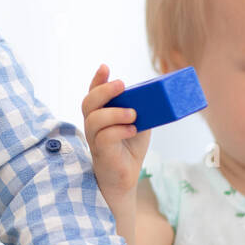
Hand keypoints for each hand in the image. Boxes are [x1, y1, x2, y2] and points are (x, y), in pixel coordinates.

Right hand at [82, 64, 150, 206]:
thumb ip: (140, 109)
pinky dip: (119, 131)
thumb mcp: (138, 123)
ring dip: (114, 113)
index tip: (105, 67)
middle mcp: (92, 124)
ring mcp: (94, 138)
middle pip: (88, 102)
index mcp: (100, 113)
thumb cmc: (128, 148)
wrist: (125, 177)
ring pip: (94, 119)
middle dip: (104, 90)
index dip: (97, 79)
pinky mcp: (101, 152)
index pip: (93, 92)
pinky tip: (131, 130)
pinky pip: (104, 137)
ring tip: (133, 114)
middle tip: (122, 84)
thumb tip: (156, 96)